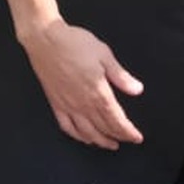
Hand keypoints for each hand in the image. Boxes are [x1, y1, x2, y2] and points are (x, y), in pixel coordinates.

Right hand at [20, 20, 143, 149]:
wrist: (45, 39)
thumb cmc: (75, 43)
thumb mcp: (104, 54)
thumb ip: (120, 75)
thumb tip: (137, 90)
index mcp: (98, 92)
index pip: (117, 120)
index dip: (128, 132)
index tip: (137, 138)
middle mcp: (83, 104)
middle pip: (104, 128)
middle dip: (118, 136)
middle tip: (127, 140)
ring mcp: (68, 105)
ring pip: (86, 132)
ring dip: (100, 141)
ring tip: (109, 145)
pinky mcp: (55, 103)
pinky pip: (66, 127)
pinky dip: (77, 136)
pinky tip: (83, 138)